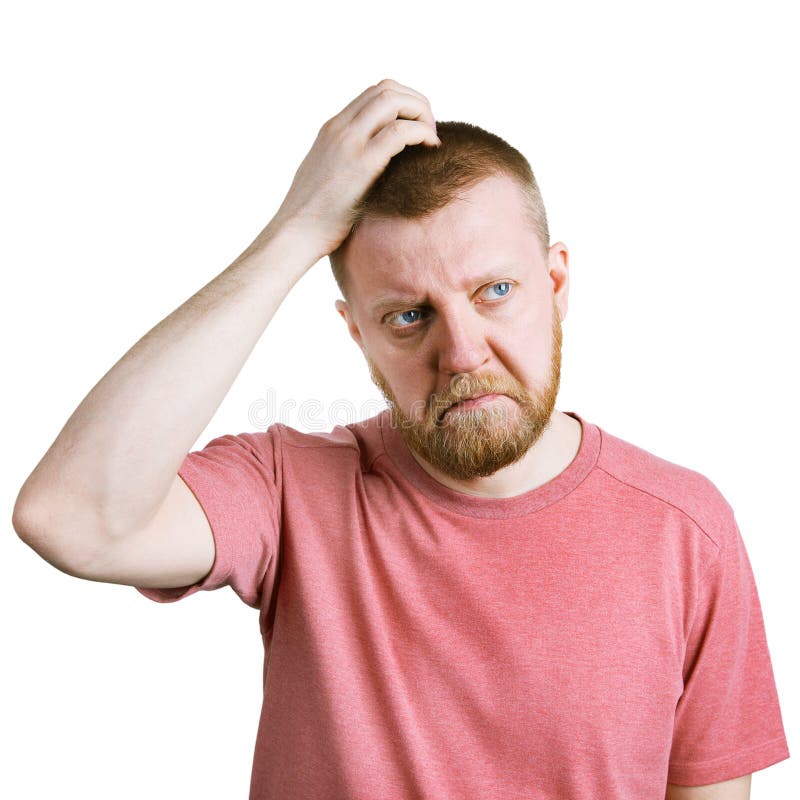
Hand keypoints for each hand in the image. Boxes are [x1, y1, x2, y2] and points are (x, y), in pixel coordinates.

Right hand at [270, 78, 439, 262]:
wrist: (294, 234)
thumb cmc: (314, 218)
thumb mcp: (326, 179)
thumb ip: (344, 164)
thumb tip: (367, 173)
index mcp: (332, 130)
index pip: (373, 94)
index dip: (403, 102)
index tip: (417, 127)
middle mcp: (339, 129)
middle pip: (386, 89)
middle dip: (416, 103)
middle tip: (430, 131)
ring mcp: (349, 143)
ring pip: (393, 101)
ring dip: (421, 114)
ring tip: (431, 141)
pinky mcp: (362, 164)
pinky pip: (400, 132)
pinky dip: (422, 133)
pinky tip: (431, 150)